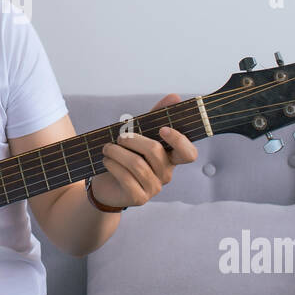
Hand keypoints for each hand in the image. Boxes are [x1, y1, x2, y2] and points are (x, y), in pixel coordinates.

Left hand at [93, 93, 198, 208]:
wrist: (105, 183)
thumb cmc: (125, 155)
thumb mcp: (139, 133)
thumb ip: (155, 116)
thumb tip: (175, 97)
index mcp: (170, 157)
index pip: (188, 153)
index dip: (179, 141)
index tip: (163, 129)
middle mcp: (166, 173)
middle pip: (155, 152)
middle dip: (132, 139)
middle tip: (119, 137)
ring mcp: (154, 188)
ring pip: (138, 165)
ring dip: (117, 152)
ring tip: (107, 148)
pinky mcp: (139, 198)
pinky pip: (126, 178)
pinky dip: (113, 165)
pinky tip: (106, 161)